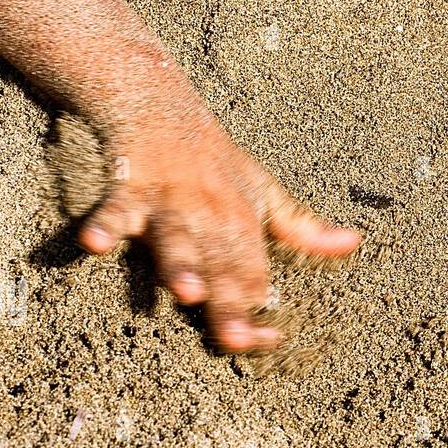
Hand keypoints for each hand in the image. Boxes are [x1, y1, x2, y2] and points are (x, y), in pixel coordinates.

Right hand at [78, 113, 361, 352]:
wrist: (163, 107)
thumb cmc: (217, 162)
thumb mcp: (264, 192)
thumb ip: (303, 228)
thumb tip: (353, 244)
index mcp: (242, 223)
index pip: (254, 274)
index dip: (258, 309)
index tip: (270, 340)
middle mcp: (209, 216)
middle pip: (219, 265)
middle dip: (226, 302)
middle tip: (236, 339)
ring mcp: (169, 203)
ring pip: (176, 239)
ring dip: (181, 264)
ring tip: (187, 292)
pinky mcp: (130, 188)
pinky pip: (113, 210)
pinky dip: (103, 225)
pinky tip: (94, 245)